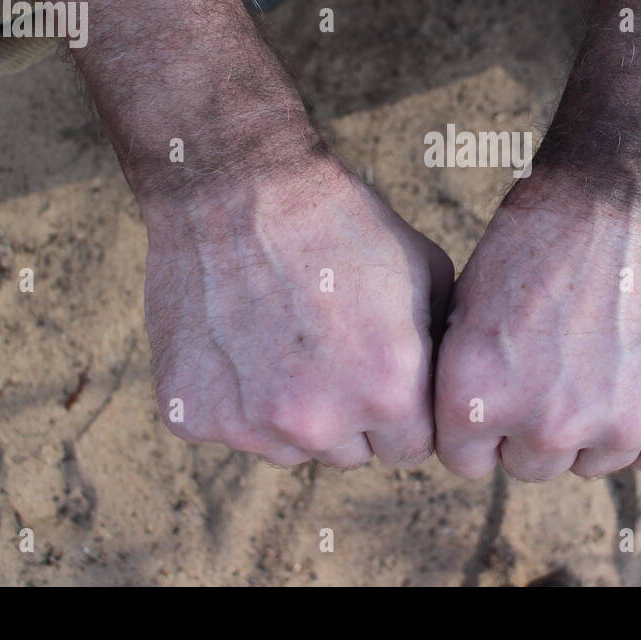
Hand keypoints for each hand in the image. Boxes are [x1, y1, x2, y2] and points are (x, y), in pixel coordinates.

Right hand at [142, 156, 452, 467]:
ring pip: (288, 447)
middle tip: (329, 346)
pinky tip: (237, 337)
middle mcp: (319, 422)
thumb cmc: (341, 224)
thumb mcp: (426, 274)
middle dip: (347, 412)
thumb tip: (447, 393)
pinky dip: (232, 394)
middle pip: (348, 452)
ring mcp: (249, 424)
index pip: (410, 448)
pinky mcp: (192, 414)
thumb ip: (439, 350)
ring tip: (283, 336)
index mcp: (388, 392)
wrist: (239, 187)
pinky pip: (228, 426)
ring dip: (290, 410)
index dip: (401, 407)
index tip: (382, 369)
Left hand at [435, 176, 640, 479]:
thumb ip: (467, 381)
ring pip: (596, 461)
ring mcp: (622, 426)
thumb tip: (471, 433)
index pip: (469, 461)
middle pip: (533, 465)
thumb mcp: (469, 304)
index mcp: (476, 396)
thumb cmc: (542, 237)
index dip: (485, 421)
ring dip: (598, 422)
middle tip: (560, 359)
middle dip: (539, 423)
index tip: (507, 383)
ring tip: (605, 348)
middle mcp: (546, 424)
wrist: (631, 190)